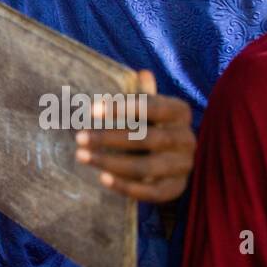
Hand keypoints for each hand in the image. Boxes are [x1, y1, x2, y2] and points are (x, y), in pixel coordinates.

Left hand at [74, 70, 195, 202]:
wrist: (171, 155)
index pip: (152, 107)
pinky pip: (152, 192)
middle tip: (79, 137)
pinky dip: (126, 186)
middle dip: (110, 138)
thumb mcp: (145, 105)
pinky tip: (102, 178)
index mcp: (180, 112)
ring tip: (82, 156)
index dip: (121, 108)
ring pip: (146, 167)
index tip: (91, 110)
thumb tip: (143, 73)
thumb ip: (142, 93)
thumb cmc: (149, 122)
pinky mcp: (177, 189)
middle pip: (147, 139)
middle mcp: (187, 139)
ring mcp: (184, 166)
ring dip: (111, 163)